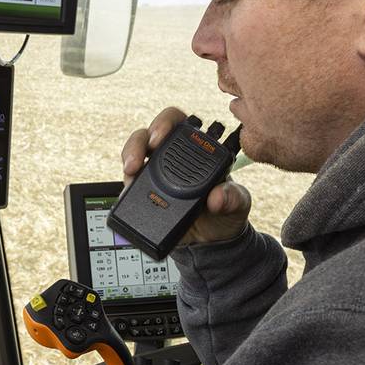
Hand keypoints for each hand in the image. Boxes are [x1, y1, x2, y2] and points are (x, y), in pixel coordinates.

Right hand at [121, 107, 251, 246]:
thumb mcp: (238, 203)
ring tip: (131, 171)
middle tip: (142, 155)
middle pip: (148, 135)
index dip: (165, 122)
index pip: (177, 123)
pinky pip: (129, 184)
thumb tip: (217, 197)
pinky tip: (128, 190)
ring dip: (129, 157)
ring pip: (134, 155)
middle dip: (140, 141)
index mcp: (195, 150)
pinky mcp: (144, 194)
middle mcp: (171, 158)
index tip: (160, 136)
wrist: (212, 241)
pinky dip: (126, 185)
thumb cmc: (227, 213)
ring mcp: (155, 175)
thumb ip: (232, 197)